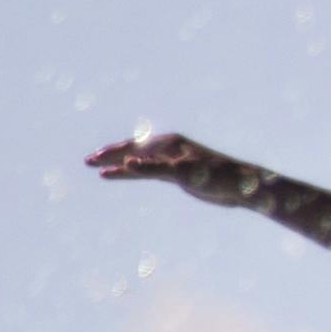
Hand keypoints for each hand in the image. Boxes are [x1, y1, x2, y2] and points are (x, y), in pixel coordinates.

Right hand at [85, 132, 238, 197]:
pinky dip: (133, 173)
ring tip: (98, 170)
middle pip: (132, 150)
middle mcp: (167, 148)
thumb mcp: (184, 173)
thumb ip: (154, 168)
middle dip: (110, 156)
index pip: (132, 147)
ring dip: (118, 164)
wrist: (243, 187)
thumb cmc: (216, 177)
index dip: (111, 155)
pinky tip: (122, 176)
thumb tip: (127, 163)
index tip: (92, 162)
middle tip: (87, 161)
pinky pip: (147, 171)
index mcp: (168, 144)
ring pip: (138, 160)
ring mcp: (171, 160)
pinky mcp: (176, 174)